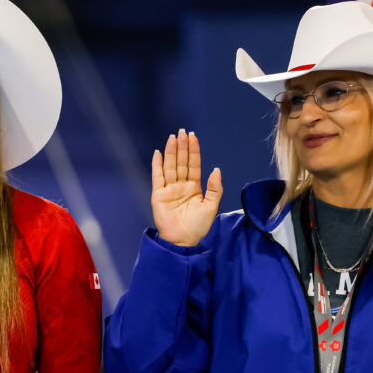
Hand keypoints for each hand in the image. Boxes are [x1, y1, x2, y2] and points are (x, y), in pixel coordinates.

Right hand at [151, 129, 221, 246]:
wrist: (183, 241)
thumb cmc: (198, 227)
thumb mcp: (211, 206)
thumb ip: (215, 188)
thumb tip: (216, 170)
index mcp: (194, 188)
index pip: (193, 165)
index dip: (193, 151)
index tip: (193, 137)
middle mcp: (181, 186)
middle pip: (181, 162)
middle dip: (182, 147)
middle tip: (182, 132)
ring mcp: (169, 190)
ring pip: (170, 167)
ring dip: (171, 152)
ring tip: (173, 138)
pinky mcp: (158, 196)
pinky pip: (157, 177)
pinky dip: (157, 165)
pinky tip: (158, 153)